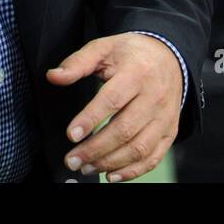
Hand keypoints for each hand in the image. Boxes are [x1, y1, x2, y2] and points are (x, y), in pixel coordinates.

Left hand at [47, 32, 182, 181]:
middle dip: (95, 149)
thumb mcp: (103, 48)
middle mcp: (153, 97)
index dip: (90, 119)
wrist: (168, 56)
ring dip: (111, 162)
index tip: (71, 135)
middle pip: (124, 129)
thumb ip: (77, 62)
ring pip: (139, 147)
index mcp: (136, 74)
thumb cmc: (130, 53)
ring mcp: (164, 117)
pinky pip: (153, 157)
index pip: (112, 100)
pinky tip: (112, 175)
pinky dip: (133, 171)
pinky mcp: (169, 131)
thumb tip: (53, 76)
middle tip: (72, 160)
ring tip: (87, 167)